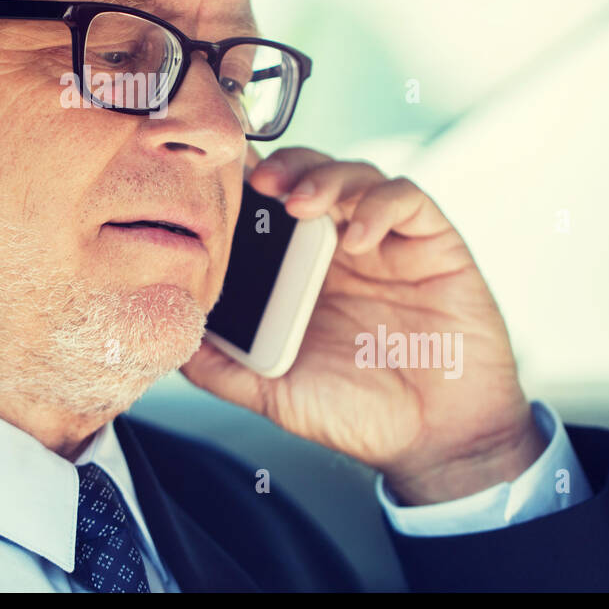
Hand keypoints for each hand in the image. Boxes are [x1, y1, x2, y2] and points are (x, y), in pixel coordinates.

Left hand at [180, 145, 546, 503]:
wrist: (438, 441)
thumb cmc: (358, 414)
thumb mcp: (273, 392)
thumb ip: (221, 366)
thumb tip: (170, 337)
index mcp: (299, 269)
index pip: (267, 204)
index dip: (244, 182)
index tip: (217, 181)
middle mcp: (339, 244)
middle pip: (309, 172)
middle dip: (283, 167)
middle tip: (261, 184)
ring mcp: (387, 239)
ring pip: (355, 173)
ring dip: (325, 177)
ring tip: (301, 203)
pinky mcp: (433, 242)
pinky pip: (407, 199)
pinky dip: (379, 205)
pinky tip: (357, 237)